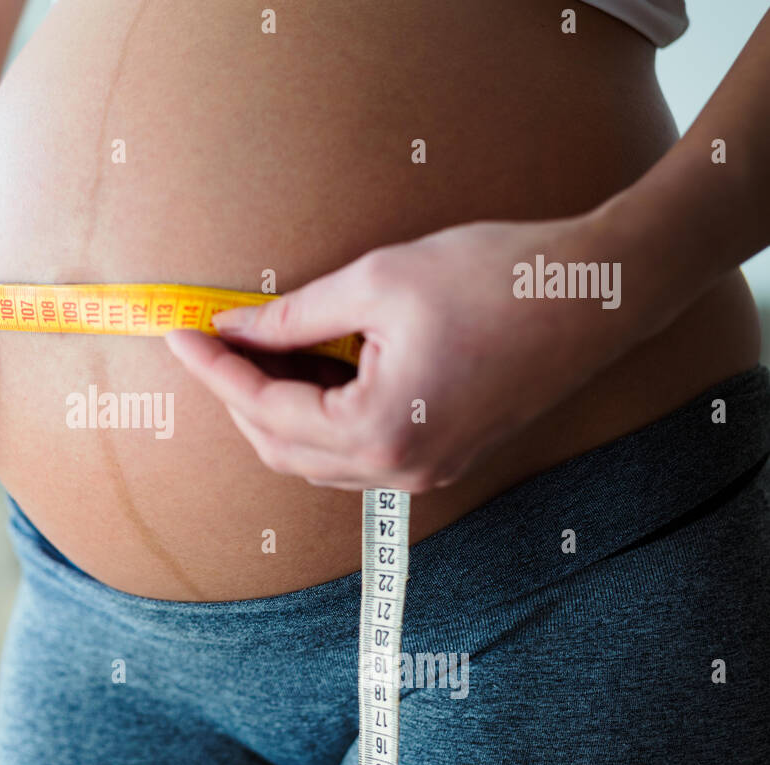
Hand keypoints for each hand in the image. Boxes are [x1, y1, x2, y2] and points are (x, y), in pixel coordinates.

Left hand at [166, 215, 632, 491]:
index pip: (265, 408)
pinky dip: (316, 417)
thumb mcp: (378, 282)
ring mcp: (423, 471)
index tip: (180, 333)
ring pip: (314, 457)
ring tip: (251, 348)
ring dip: (274, 409)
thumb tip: (234, 326)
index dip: (215, 369)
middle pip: (281, 447)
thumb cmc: (495, 277)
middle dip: (237, 395)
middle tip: (210, 338)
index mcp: (378, 432)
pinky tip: (306, 367)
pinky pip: (353, 452)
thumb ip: (294, 316)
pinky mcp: (440, 456)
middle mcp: (398, 469)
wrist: (599, 291)